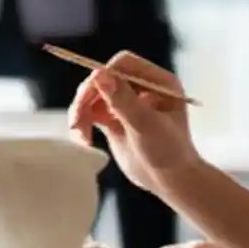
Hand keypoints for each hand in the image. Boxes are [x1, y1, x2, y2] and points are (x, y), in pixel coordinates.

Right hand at [68, 51, 200, 195]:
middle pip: (104, 78)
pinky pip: (90, 111)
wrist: (170, 184)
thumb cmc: (169, 154)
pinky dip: (82, 121)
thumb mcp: (147, 126)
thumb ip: (123, 101)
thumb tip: (99, 74)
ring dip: (81, 110)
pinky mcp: (114, 119)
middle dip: (88, 96)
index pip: (124, 64)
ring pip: (93, 94)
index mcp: (158, 82)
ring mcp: (127, 103)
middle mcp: (141, 88)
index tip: (89, 94)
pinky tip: (83, 139)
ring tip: (80, 135)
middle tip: (78, 119)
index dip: (104, 74)